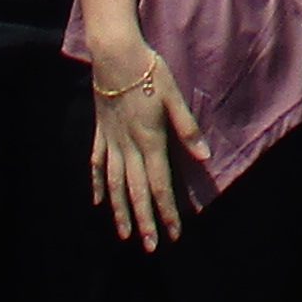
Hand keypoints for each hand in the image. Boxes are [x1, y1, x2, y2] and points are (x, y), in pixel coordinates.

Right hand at [87, 40, 209, 246]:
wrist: (114, 54)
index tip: (173, 234)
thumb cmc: (149, 71)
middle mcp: (128, 147)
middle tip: (150, 247)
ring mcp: (111, 141)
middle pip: (137, 192)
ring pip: (114, 185)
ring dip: (120, 211)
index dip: (167, 212)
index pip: (159, 185)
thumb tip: (203, 158)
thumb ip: (187, 128)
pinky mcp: (100, 133)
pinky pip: (97, 164)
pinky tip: (99, 202)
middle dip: (145, 221)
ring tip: (124, 234)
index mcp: (150, 140)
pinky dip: (98, 185)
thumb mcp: (174, 96)